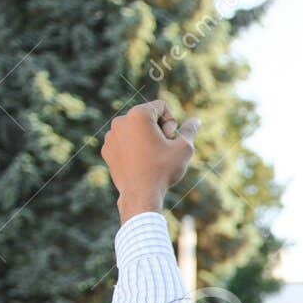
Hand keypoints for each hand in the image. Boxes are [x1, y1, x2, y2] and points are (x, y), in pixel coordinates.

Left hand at [101, 100, 199, 222]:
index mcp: (138, 114)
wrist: (140, 195)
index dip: (172, 123)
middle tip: (162, 150)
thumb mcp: (184, 149)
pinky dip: (133, 149)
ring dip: (145, 139)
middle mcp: (120, 120)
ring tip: (150, 158)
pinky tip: (139, 163)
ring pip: (134, 129)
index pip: (161, 107)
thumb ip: (190, 131)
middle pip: (147, 117)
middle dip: (158, 130)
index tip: (170, 140)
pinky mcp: (106, 148)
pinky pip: (124, 141)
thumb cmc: (163, 170)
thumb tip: (196, 121)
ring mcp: (110, 135)